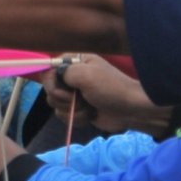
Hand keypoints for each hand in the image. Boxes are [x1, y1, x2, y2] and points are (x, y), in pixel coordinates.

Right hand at [45, 54, 170, 135]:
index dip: (51, 83)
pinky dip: (76, 118)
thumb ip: (62, 72)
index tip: (64, 91)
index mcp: (74, 62)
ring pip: (55, 105)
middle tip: (81, 99)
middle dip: (64, 99)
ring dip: (72, 110)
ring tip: (89, 108)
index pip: (48, 70)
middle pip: (49, 89)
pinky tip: (90, 116)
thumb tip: (50, 77)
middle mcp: (72, 76)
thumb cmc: (111, 88)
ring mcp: (74, 94)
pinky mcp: (77, 109)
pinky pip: (63, 116)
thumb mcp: (85, 74)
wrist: (133, 110)